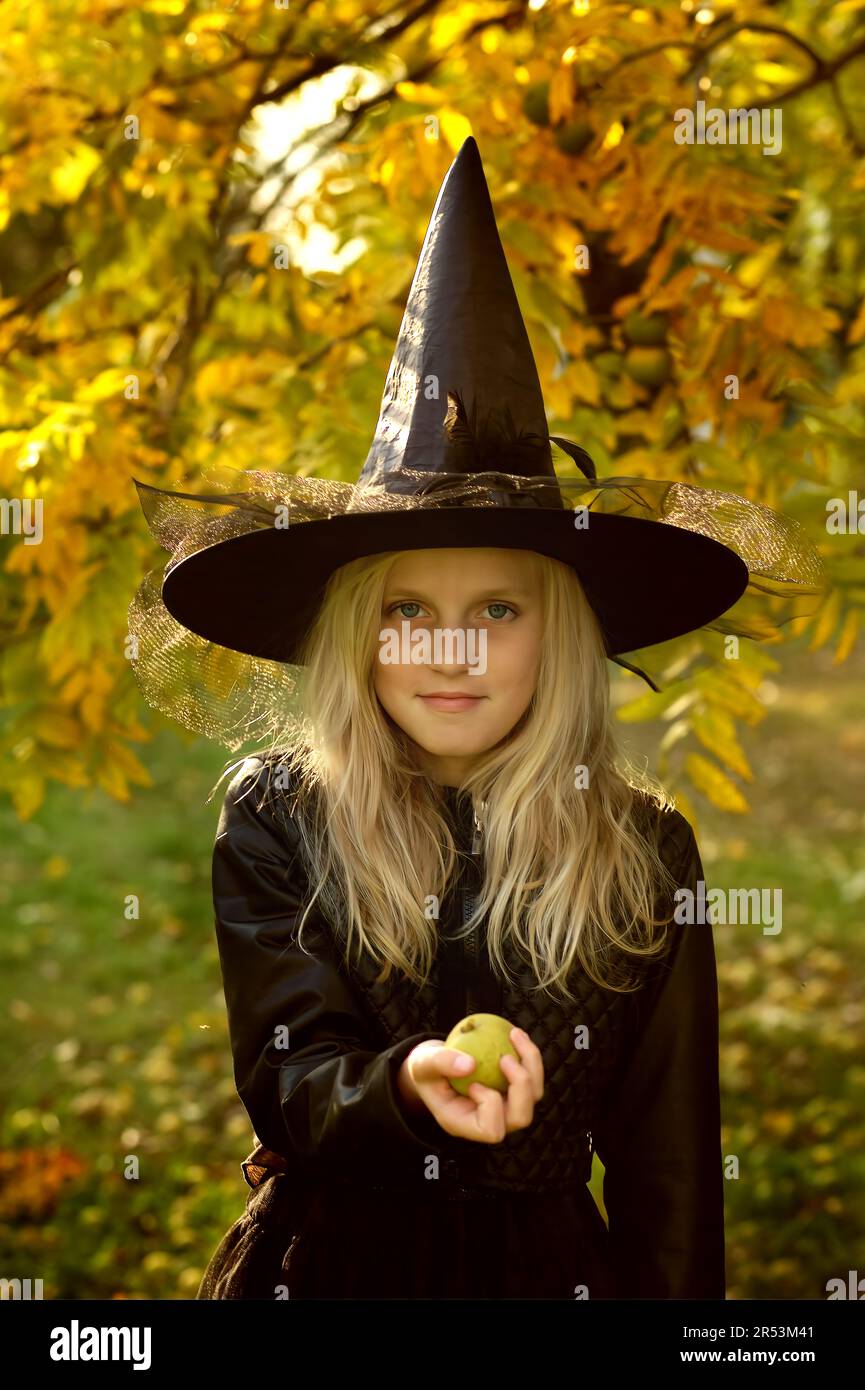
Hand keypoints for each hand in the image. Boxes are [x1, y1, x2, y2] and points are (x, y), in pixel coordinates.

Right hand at [398, 1028, 544, 1144]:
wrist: (434, 1064)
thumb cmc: (425, 1069)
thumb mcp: (423, 1064)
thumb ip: (440, 1063)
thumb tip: (470, 1064)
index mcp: (465, 1124)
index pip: (492, 1130)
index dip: (490, 1105)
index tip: (474, 1084)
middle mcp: (488, 1120)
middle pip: (521, 1117)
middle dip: (521, 1086)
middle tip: (504, 1058)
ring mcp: (503, 1106)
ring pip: (533, 1095)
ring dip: (531, 1065)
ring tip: (514, 1035)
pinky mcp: (511, 1089)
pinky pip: (532, 1077)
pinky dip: (528, 1055)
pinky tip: (514, 1034)